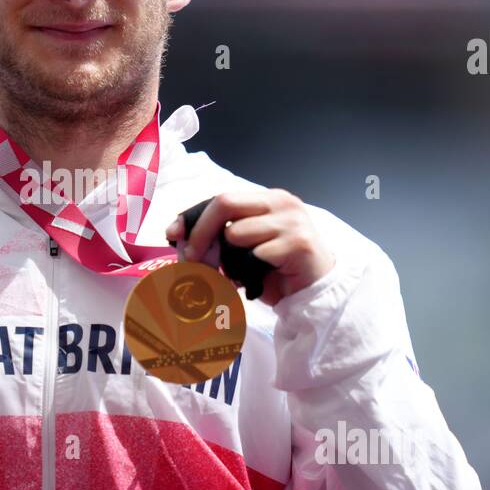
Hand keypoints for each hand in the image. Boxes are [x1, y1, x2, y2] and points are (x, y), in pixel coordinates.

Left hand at [163, 189, 335, 306]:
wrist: (315, 291)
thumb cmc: (276, 269)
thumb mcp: (244, 247)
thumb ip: (218, 236)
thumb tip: (177, 234)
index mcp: (267, 199)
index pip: (221, 198)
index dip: (193, 217)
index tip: (174, 235)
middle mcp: (281, 202)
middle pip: (225, 203)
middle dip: (201, 232)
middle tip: (192, 258)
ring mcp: (292, 221)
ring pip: (237, 232)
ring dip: (229, 259)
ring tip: (238, 273)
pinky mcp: (299, 243)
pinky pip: (256, 254)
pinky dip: (250, 271)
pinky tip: (257, 279)